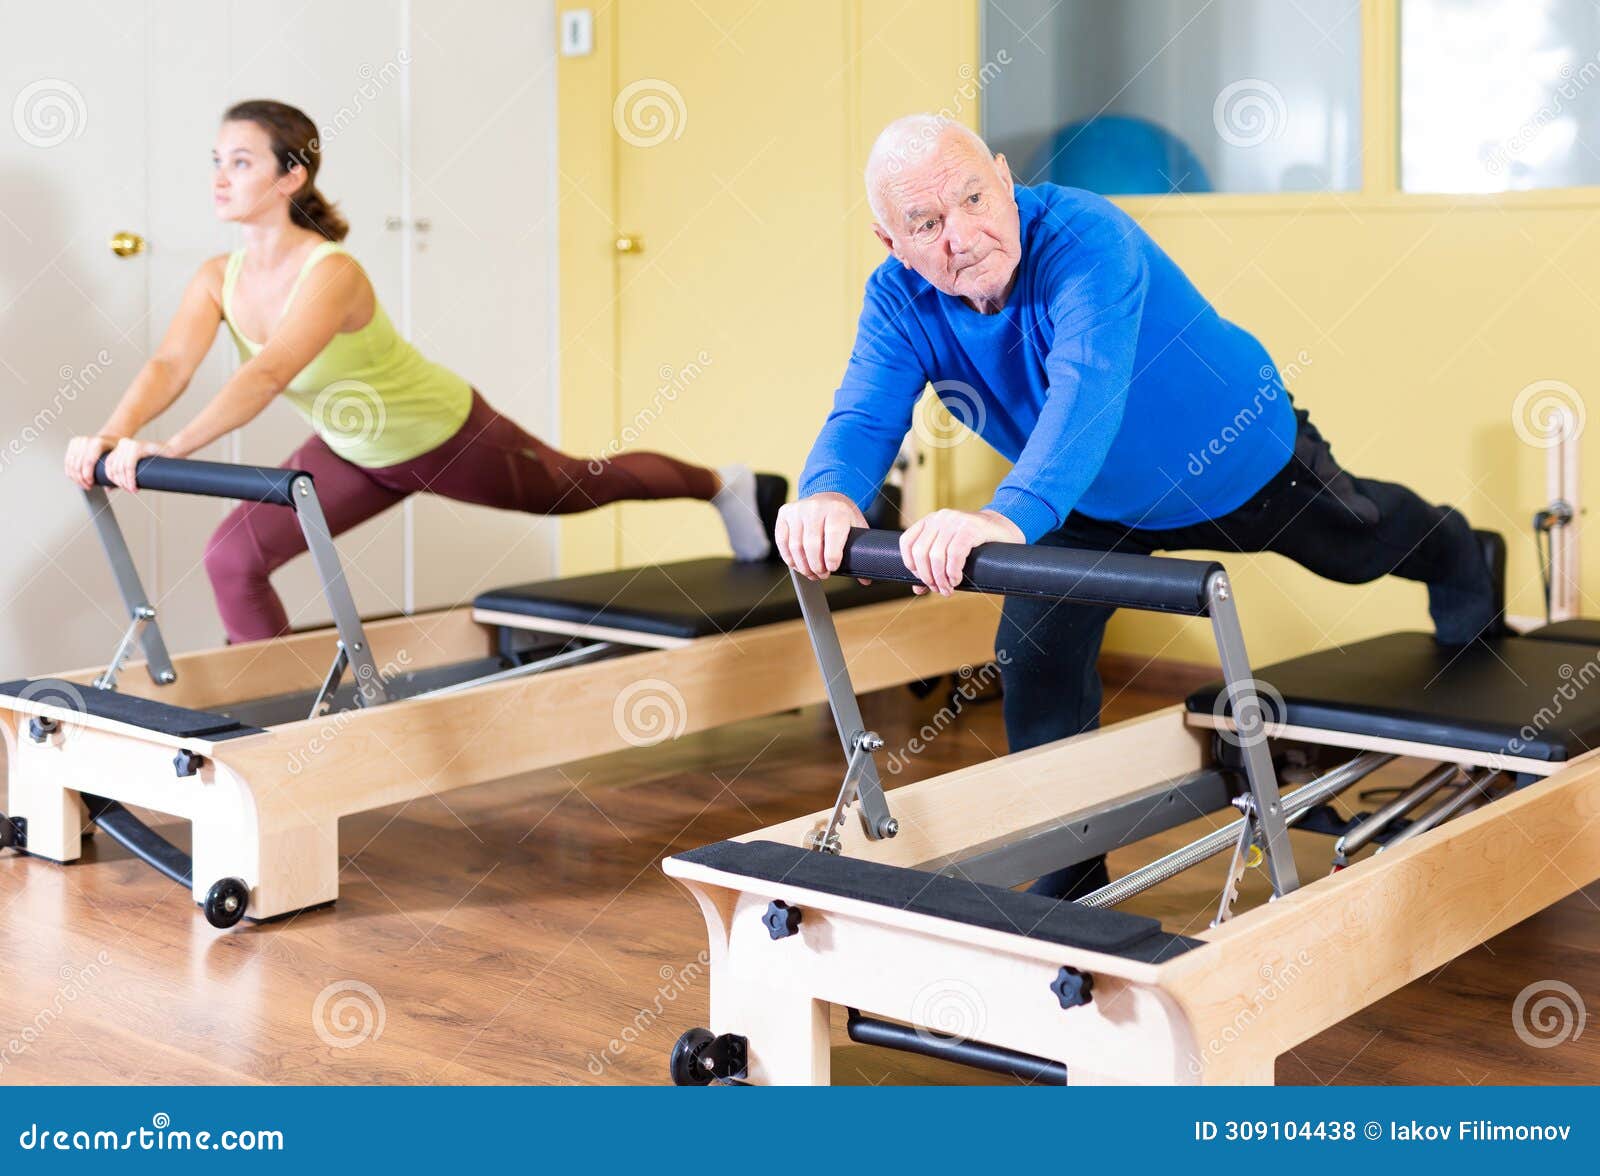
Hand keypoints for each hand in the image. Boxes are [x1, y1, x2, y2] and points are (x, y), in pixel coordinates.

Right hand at [63, 434, 123, 488]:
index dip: (87, 475)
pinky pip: (67, 461)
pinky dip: (70, 472)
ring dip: (75, 477)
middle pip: (78, 464)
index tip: (91, 484)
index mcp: (99, 443)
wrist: (109, 439)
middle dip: (81, 479)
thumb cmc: (115, 451)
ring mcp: (79, 441)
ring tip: (83, 484)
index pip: (88, 461)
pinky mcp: (73, 443)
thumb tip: (108, 489)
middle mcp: (87, 440)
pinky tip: (75, 478)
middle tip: (88, 486)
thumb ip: (115, 474)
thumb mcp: (118, 460)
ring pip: (71, 464)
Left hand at [100, 437, 167, 493]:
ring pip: (121, 468)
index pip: (108, 465)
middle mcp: (123, 443)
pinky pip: (129, 467)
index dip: (112, 479)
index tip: (120, 488)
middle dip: (120, 483)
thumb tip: (108, 489)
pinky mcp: (138, 447)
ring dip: (125, 483)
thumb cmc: (157, 462)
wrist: (174, 452)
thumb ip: (122, 474)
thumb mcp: (136, 467)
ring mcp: (130, 444)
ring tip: (133, 489)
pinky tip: (134, 486)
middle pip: (114, 467)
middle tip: (129, 490)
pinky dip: (130, 479)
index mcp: (120, 446)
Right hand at [775, 492, 869, 580]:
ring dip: (802, 566)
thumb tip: (865, 580)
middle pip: (811, 545)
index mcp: (837, 510)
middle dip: (816, 566)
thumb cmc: (842, 516)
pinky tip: (797, 565)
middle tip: (822, 575)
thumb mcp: (856, 529)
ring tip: (810, 572)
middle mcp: (816, 507)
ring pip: (795, 546)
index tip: (832, 568)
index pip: (833, 536)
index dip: (831, 557)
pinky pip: (782, 541)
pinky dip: (789, 557)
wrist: (828, 496)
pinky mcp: (784, 513)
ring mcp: (798, 510)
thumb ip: (860, 553)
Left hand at [899, 508, 1023, 595]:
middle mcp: (940, 518)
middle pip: (920, 552)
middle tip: (939, 589)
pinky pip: (955, 554)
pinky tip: (957, 579)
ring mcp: (955, 521)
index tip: (923, 579)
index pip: (906, 542)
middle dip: (927, 576)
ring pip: (936, 556)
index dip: (910, 565)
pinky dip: (953, 571)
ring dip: (941, 578)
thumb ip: (933, 567)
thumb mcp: (951, 552)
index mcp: (930, 521)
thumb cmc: (977, 544)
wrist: (1006, 529)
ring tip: (949, 588)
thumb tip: (917, 589)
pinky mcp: (971, 528)